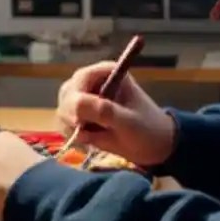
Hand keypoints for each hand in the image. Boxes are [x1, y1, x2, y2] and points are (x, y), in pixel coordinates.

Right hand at [57, 61, 176, 166]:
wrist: (156, 147)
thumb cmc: (148, 129)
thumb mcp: (129, 121)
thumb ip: (105, 112)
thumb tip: (79, 105)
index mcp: (108, 73)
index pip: (81, 79)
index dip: (76, 97)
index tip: (79, 120)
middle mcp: (93, 83)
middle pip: (67, 93)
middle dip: (71, 114)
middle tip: (84, 130)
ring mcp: (86, 99)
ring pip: (63, 108)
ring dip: (71, 126)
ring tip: (93, 136)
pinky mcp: (82, 116)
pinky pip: (65, 123)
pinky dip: (72, 134)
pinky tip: (89, 140)